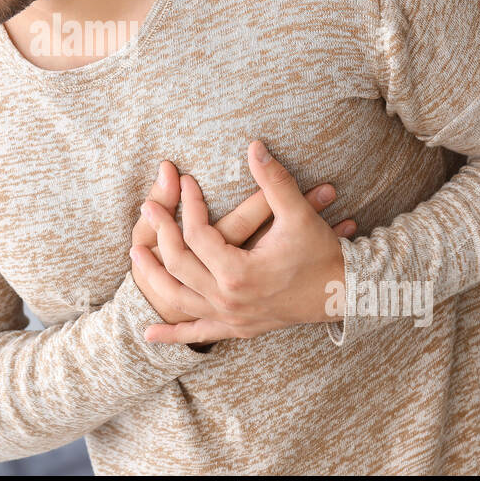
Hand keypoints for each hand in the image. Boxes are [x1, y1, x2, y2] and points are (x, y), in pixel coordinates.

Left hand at [131, 141, 348, 344]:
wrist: (345, 293)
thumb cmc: (322, 252)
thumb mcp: (298, 214)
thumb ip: (273, 179)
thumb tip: (254, 146)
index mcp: (239, 273)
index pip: (197, 235)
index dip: (188, 204)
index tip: (184, 180)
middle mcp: (229, 300)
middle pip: (178, 264)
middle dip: (160, 233)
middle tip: (147, 206)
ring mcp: (231, 318)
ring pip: (178, 299)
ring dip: (153, 277)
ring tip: (135, 255)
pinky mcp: (237, 328)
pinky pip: (198, 334)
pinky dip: (173, 334)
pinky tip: (148, 334)